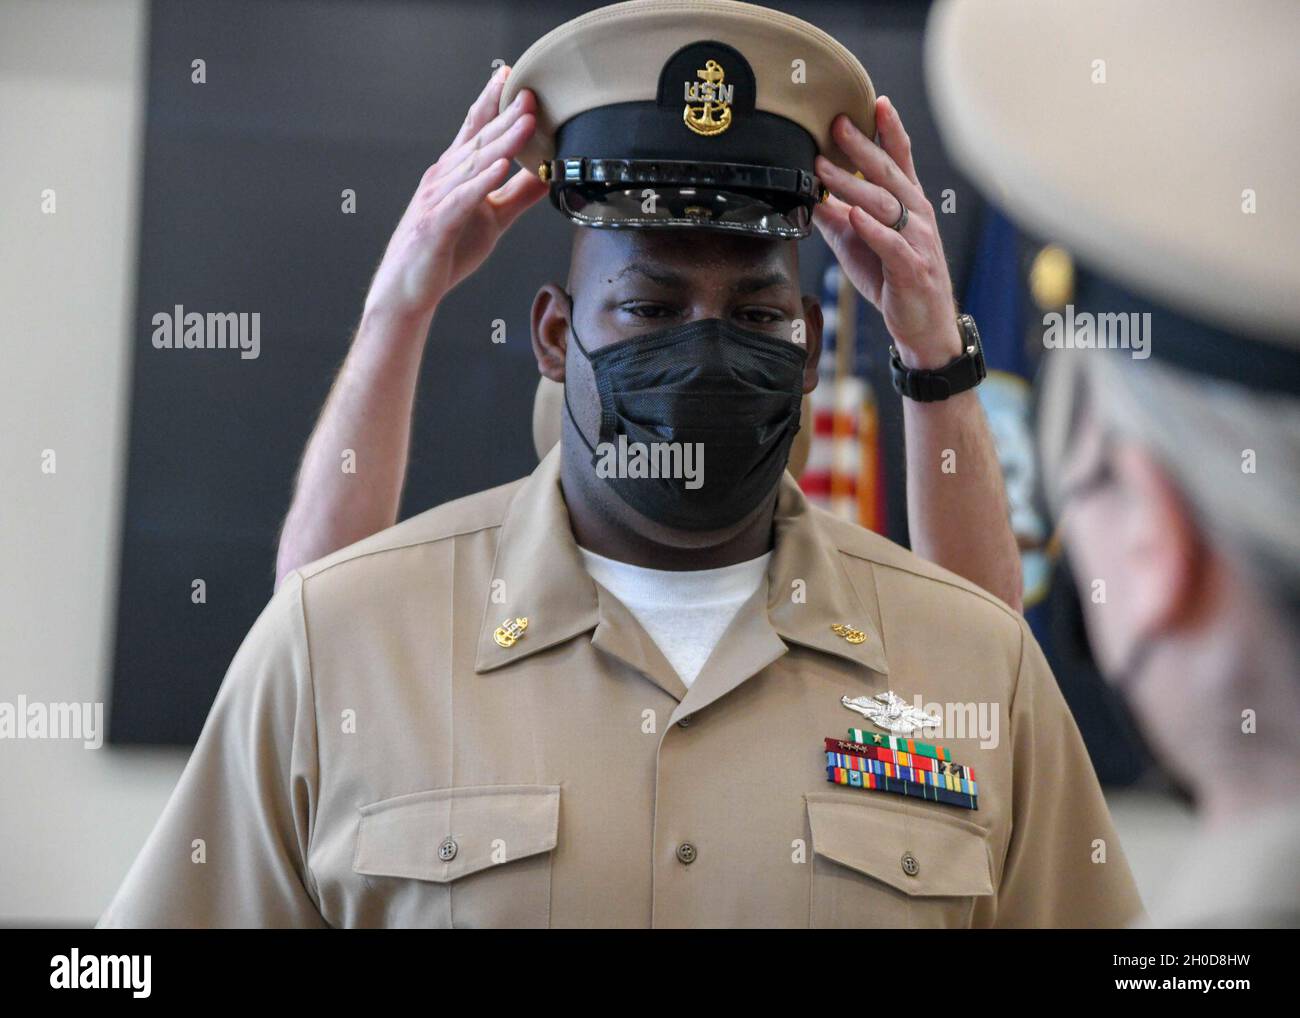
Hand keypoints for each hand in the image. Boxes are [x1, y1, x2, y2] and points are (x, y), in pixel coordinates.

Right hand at [363, 65, 548, 321]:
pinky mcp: (436, 225)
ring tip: (526, 122)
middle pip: (479, 141)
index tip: (511, 75)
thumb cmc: (444, 252)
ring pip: (474, 165)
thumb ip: (517, 195)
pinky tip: (501, 167)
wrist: (408, 290)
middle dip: (505, 114)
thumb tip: (547, 175)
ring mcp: (437, 200)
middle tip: (530, 91)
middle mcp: (443, 178)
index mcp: (455, 173)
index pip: (475, 130)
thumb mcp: (491, 219)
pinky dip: (481, 182)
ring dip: (502, 142)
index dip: (492, 102)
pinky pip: (461, 199)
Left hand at [813, 96, 961, 368]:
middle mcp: (917, 216)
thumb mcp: (858, 244)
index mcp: (908, 205)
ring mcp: (917, 241)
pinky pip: (890, 244)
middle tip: (836, 123)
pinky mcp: (911, 269)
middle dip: (862, 147)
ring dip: (853, 185)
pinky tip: (853, 215)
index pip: (900, 160)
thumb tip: (807, 194)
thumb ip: (836, 217)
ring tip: (825, 168)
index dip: (889, 131)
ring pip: (884, 205)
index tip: (874, 102)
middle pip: (887, 174)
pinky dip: (872, 229)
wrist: (923, 325)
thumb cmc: (892, 280)